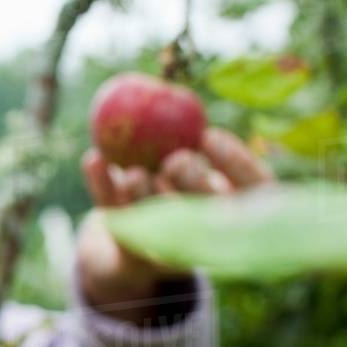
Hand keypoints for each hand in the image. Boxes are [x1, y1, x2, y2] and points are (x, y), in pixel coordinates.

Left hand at [77, 127, 273, 323]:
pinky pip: (117, 219)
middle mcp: (209, 239)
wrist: (132, 250)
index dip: (237, 162)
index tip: (209, 134)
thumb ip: (187, 141)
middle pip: (208, 213)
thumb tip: (171, 88)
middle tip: (175, 160)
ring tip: (132, 173)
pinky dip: (102, 186)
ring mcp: (169, 253)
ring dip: (145, 196)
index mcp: (236, 214)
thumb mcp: (189, 169)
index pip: (254, 188)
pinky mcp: (130, 259)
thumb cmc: (173, 194)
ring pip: (160, 224)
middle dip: (193, 183)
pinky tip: (92, 159)